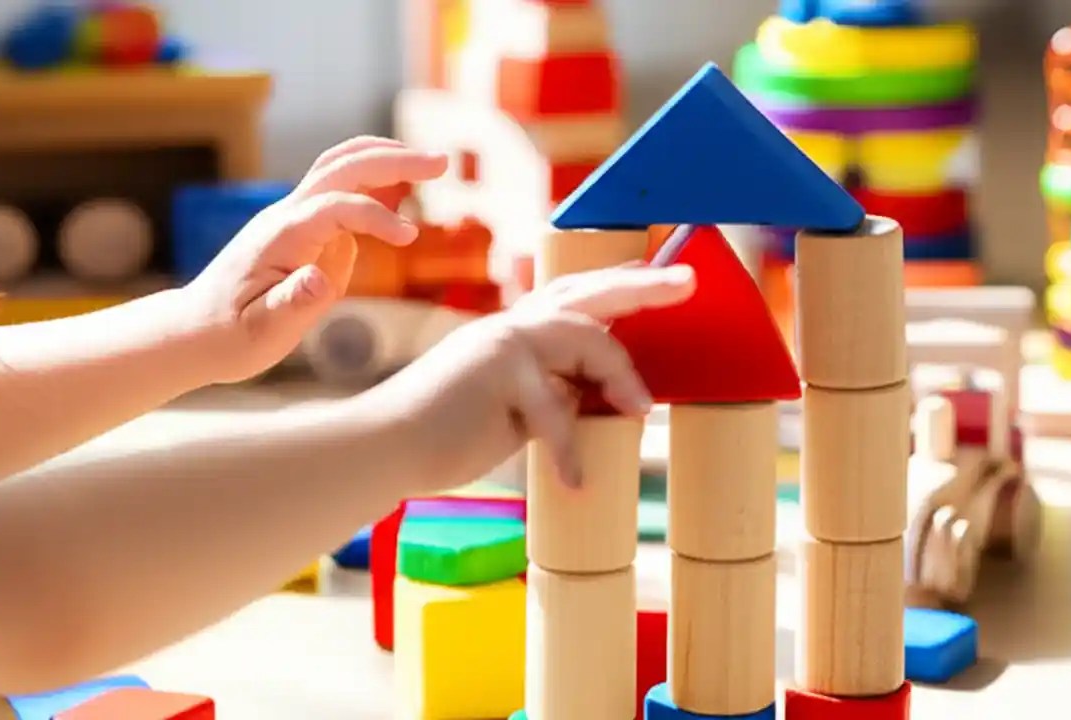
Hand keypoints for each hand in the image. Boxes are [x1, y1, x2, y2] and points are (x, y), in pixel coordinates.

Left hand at [184, 136, 447, 382]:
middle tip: (442, 163)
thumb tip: (322, 278)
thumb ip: (294, 303)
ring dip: (384, 158)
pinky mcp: (305, 229)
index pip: (335, 208)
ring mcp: (295, 218)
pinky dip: (375, 179)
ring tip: (430, 164)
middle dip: (393, 160)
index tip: (410, 238)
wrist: (195, 331)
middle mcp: (287, 216)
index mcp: (280, 237)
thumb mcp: (261, 332)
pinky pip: (341, 192)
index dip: (375, 216)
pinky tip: (403, 189)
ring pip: (339, 168)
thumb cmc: (228, 336)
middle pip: (342, 168)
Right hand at [363, 263, 695, 490]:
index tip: (658, 278)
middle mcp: (513, 326)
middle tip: (687, 281)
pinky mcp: (499, 371)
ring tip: (642, 413)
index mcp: (516, 332)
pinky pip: (556, 409)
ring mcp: (504, 342)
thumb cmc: (445, 436)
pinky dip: (569, 449)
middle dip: (643, 285)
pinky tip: (574, 482)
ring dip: (621, 375)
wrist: (384, 447)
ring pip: (585, 341)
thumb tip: (600, 398)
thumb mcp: (514, 412)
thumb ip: (554, 395)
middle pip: (589, 292)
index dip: (617, 284)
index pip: (575, 298)